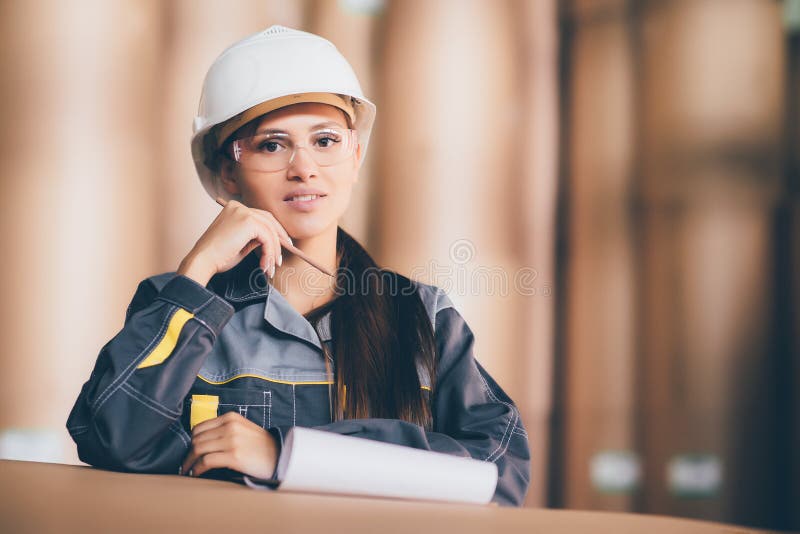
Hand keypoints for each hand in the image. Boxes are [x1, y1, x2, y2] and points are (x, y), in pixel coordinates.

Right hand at [177, 199, 292, 285]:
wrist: (203, 261)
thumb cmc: (218, 257)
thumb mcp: (240, 244)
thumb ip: (255, 238)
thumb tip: (272, 241)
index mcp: (234, 209)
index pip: (261, 218)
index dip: (274, 232)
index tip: (280, 247)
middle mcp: (239, 206)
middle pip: (269, 220)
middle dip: (279, 240)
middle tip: (280, 259)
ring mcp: (243, 212)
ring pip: (270, 231)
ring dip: (273, 251)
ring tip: (271, 268)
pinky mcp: (248, 221)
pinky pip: (267, 237)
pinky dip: (269, 252)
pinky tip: (264, 265)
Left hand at [180, 411, 278, 479]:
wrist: (280, 456)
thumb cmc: (260, 446)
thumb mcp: (243, 429)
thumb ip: (225, 430)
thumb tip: (201, 442)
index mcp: (231, 418)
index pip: (199, 427)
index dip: (190, 441)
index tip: (189, 452)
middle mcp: (230, 426)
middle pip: (196, 439)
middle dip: (188, 454)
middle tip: (185, 465)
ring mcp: (232, 440)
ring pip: (198, 449)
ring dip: (189, 463)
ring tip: (188, 471)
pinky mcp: (234, 455)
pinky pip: (206, 461)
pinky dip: (197, 469)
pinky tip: (196, 474)